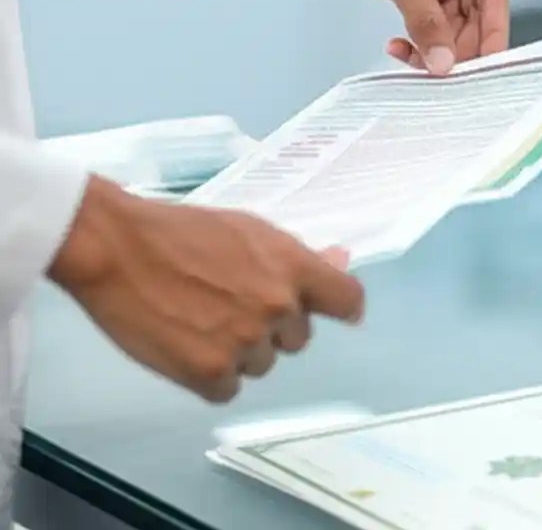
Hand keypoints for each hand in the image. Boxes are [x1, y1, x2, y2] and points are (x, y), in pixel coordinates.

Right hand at [48, 177, 364, 402]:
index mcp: (293, 268)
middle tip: (230, 306)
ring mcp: (245, 342)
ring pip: (262, 364)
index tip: (334, 314)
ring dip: (238, 352)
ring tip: (199, 321)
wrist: (117, 247)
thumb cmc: (180, 231)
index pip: (348, 300)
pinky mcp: (209, 373)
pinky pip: (228, 389)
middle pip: (298, 338)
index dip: (340, 308)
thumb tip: (340, 260)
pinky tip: (186, 347)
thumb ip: (295, 255)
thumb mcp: (249, 230)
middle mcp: (279, 308)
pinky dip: (210, 376)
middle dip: (273, 328)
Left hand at [223, 0, 509, 75]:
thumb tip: (444, 66)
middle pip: (478, 13)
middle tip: (441, 71)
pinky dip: (419, 39)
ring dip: (435, 46)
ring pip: (455, 24)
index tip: (488, 65)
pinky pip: (433, 24)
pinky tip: (397, 46)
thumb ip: (427, 24)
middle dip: (457, 44)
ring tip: (410, 58)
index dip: (493, 31)